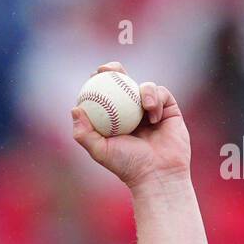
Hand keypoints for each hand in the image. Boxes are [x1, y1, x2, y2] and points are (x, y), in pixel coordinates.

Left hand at [71, 62, 190, 188]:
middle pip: (122, 83)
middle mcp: (131, 111)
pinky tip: (154, 116)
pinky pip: (162, 94)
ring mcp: (150, 109)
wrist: (158, 173)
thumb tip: (75, 108)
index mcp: (114, 118)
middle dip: (115, 70)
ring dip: (143, 91)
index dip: (97, 81)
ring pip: (144, 87)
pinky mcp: (168, 109)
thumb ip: (84, 133)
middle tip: (110, 69)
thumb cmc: (127, 165)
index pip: (104, 94)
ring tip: (144, 107)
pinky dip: (157, 101)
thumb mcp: (100, 151)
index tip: (93, 75)